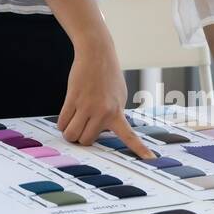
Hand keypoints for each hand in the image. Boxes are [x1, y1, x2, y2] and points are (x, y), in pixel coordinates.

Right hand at [57, 37, 155, 159]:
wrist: (96, 54)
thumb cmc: (108, 76)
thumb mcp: (120, 97)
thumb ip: (114, 115)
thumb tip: (101, 131)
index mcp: (117, 113)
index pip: (129, 135)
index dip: (139, 149)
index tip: (151, 159)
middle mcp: (103, 112)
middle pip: (86, 140)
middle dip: (81, 138)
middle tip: (83, 128)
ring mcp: (86, 106)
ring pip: (71, 134)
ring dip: (70, 133)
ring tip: (73, 124)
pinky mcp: (72, 99)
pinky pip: (62, 122)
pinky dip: (62, 124)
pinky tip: (66, 117)